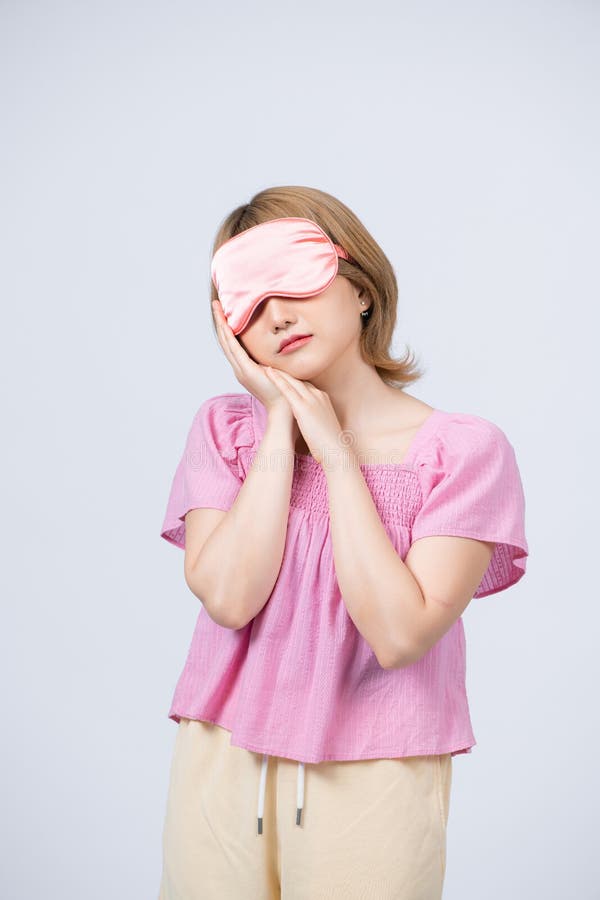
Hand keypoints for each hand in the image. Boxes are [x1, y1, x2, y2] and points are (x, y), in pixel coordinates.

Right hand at [211, 299, 292, 420]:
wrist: (286, 408)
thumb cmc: (285, 391)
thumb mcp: (278, 370)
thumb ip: (275, 360)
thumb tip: (284, 347)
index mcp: (246, 368)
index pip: (233, 344)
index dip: (227, 328)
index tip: (225, 312)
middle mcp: (240, 368)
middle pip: (226, 340)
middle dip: (220, 321)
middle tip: (215, 304)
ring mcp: (242, 369)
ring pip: (227, 342)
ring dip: (220, 324)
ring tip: (216, 307)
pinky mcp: (247, 370)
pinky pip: (234, 349)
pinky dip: (228, 335)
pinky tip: (225, 323)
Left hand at [263, 367, 344, 465]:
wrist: (336, 451)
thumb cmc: (329, 444)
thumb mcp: (322, 425)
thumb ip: (314, 418)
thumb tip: (307, 420)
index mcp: (323, 398)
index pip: (305, 384)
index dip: (292, 378)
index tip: (282, 372)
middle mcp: (318, 395)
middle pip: (298, 379)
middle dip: (284, 371)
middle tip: (269, 362)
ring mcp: (311, 399)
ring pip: (291, 380)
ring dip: (277, 371)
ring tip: (264, 363)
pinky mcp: (303, 407)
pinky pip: (287, 389)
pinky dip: (277, 379)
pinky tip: (267, 372)